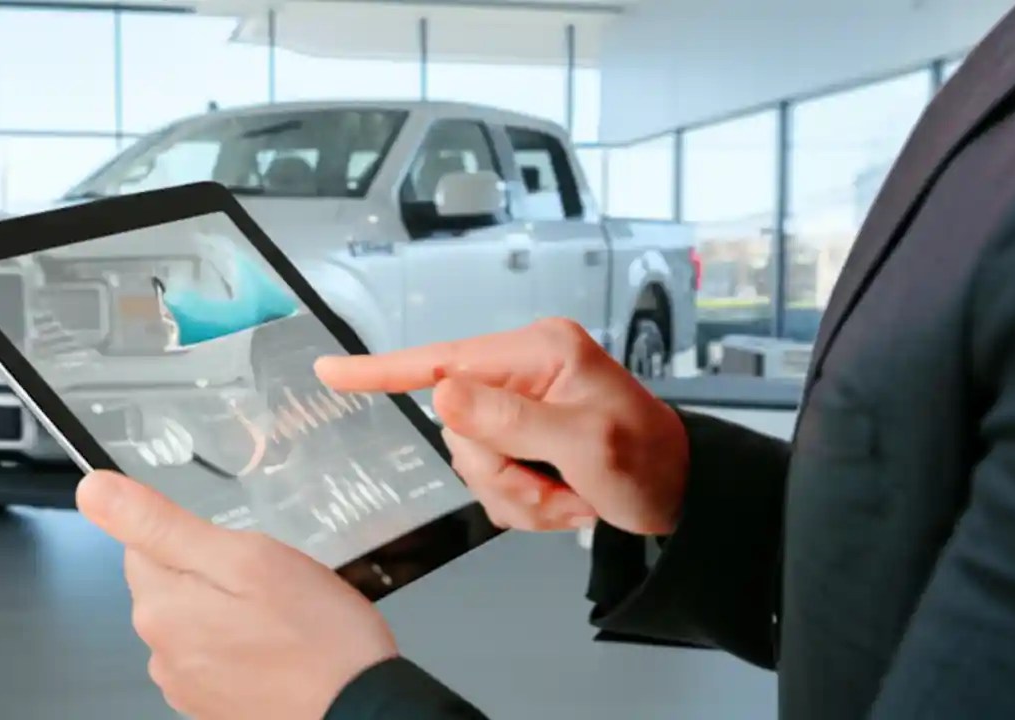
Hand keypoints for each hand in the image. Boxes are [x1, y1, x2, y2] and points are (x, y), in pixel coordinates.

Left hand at [76, 471, 398, 719]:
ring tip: (279, 615)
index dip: (195, 535)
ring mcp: (187, 683)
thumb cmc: (318, 637)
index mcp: (162, 608)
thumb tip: (95, 491)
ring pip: (195, 617)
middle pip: (170, 582)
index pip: (143, 543)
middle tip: (268, 581)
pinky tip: (279, 645)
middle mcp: (163, 652)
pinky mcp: (212, 703)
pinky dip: (241, 644)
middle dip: (213, 571)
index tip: (236, 547)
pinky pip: (214, 653)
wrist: (360, 709)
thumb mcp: (245, 557)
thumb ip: (162, 524)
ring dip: (228, 608)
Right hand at [315, 318, 688, 535]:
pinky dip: (524, 505)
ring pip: (471, 463)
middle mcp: (523, 373)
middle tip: (554, 486)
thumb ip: (512, 420)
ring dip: (517, 495)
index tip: (331, 371)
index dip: (383, 370)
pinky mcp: (522, 440)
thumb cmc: (651, 462)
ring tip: (569, 495)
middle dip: (500, 473)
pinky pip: (490, 483)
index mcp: (538, 353)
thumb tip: (443, 396)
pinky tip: (566, 499)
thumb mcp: (585, 445)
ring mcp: (521, 408)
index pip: (444, 361)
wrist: (684, 496)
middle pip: (457, 430)